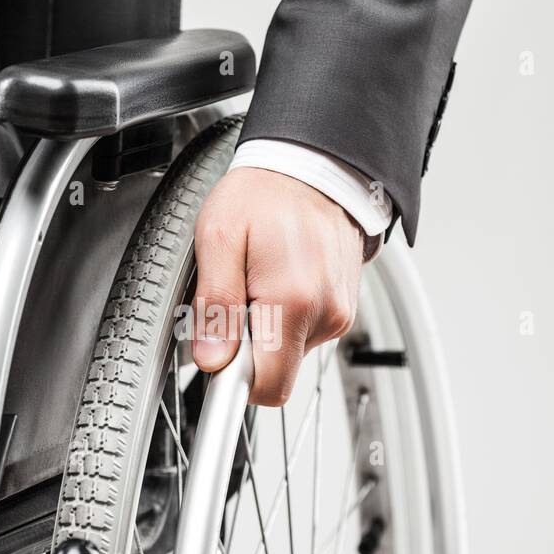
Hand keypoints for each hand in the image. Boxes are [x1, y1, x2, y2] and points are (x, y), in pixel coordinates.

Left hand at [192, 168, 364, 405]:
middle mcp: (324, 313)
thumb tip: (211, 359)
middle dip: (245, 349)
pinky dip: (282, 318)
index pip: (267, 386)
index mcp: (292, 300)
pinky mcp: (341, 310)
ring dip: (264, 330)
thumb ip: (214, 304)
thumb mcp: (218, 238)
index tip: (217, 362)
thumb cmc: (264, 195)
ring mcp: (338, 314)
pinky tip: (275, 280)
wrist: (312, 168)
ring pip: (287, 354)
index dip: (234, 383)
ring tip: (256, 280)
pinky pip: (302, 335)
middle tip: (233, 300)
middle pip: (275, 371)